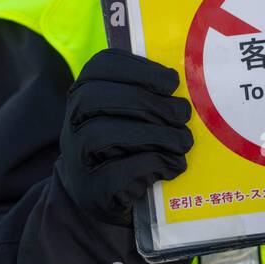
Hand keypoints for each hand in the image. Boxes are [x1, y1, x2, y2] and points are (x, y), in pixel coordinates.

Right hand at [55, 49, 193, 223]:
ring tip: (183, 141)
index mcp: (85, 92)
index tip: (171, 82)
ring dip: (154, 135)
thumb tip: (191, 86)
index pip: (101, 66)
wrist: (100, 198)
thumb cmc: (126, 147)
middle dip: (149, 103)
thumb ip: (150, 96)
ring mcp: (76, 158)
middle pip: (98, 98)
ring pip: (103, 135)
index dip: (139, 70)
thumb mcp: (131, 115)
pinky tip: (173, 164)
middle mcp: (73, 122)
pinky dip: (151, 165)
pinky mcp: (90, 190)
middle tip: (183, 113)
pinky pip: (115, 174)